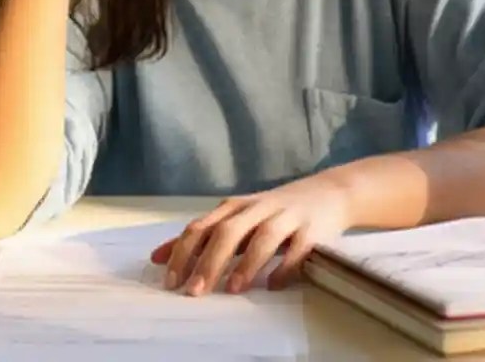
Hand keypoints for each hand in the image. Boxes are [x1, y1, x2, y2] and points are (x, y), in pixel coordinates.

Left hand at [149, 174, 352, 295]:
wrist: (328, 193)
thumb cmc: (272, 211)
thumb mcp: (234, 219)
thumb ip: (200, 237)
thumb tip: (157, 257)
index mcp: (233, 208)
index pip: (201, 228)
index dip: (183, 253)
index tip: (171, 281)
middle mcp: (257, 209)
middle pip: (228, 232)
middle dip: (209, 261)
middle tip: (195, 291)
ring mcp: (285, 217)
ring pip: (263, 238)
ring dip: (247, 264)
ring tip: (233, 288)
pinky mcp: (312, 230)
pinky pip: (298, 249)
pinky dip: (285, 267)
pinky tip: (274, 284)